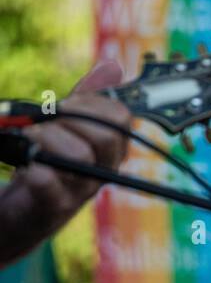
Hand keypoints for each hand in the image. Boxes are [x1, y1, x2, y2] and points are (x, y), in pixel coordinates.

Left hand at [0, 60, 131, 266]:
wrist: (17, 215)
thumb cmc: (45, 166)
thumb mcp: (66, 129)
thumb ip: (87, 100)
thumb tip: (113, 66)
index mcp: (109, 149)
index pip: (121, 118)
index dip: (93, 103)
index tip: (66, 104)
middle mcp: (101, 170)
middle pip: (108, 136)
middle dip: (73, 118)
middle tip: (47, 119)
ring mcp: (78, 191)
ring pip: (79, 155)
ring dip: (47, 138)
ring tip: (27, 139)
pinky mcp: (51, 209)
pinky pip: (49, 185)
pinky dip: (37, 170)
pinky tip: (27, 165)